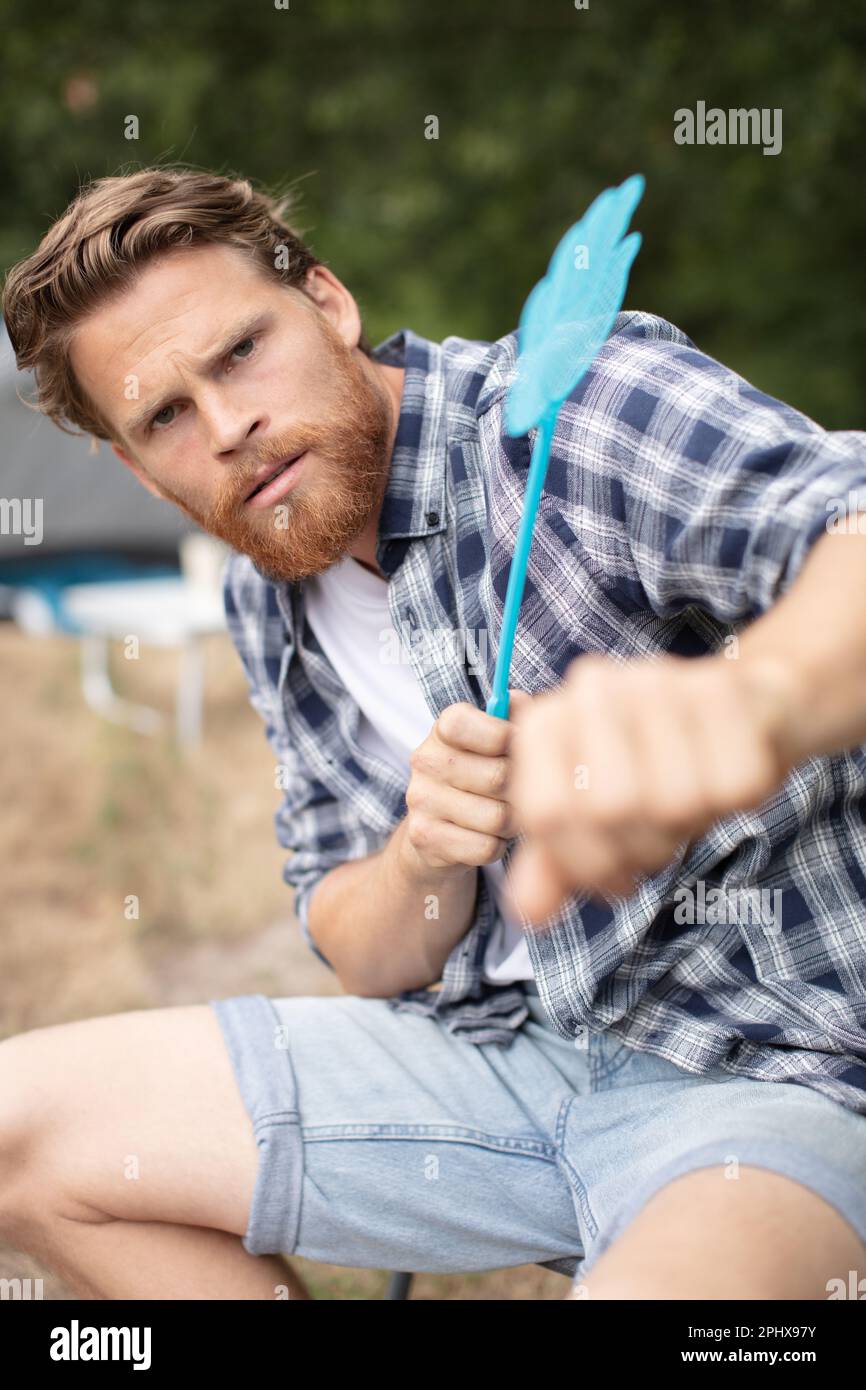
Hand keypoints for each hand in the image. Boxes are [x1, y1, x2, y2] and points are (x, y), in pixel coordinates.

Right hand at [403, 689, 532, 873]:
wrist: (435, 835)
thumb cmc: (479, 779)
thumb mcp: (493, 743)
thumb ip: (514, 717)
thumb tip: (526, 705)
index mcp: (443, 729)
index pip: (469, 723)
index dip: (506, 737)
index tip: (518, 749)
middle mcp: (426, 760)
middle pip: (498, 776)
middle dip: (520, 791)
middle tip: (518, 794)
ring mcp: (421, 801)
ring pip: (497, 816)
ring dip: (512, 823)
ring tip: (505, 817)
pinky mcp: (425, 838)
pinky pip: (486, 847)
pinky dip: (497, 847)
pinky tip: (488, 838)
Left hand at [505, 652, 798, 921]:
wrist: (741, 708)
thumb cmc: (656, 767)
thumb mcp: (597, 815)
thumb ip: (556, 862)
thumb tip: (528, 914)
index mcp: (547, 723)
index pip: (545, 815)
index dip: (582, 865)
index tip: (614, 876)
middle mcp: (593, 693)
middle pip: (606, 810)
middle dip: (642, 848)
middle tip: (660, 836)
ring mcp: (655, 683)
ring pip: (670, 800)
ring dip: (689, 823)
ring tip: (690, 799)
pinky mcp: (720, 691)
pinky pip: (730, 786)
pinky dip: (734, 799)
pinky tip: (724, 773)